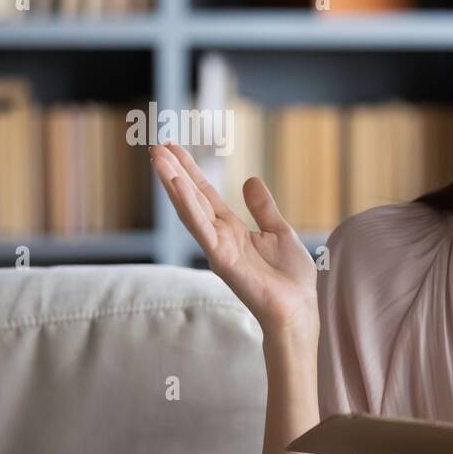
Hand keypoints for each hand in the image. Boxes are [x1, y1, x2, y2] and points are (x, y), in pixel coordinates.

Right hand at [150, 142, 317, 338]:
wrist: (298, 307)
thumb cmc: (290, 277)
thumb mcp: (278, 231)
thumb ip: (262, 208)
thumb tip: (250, 180)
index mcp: (232, 228)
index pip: (205, 193)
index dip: (189, 170)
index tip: (172, 147)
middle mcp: (219, 235)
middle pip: (192, 197)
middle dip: (174, 172)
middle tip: (154, 145)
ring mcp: (217, 247)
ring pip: (190, 209)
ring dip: (173, 182)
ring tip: (157, 157)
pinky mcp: (221, 259)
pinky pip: (202, 229)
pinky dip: (189, 206)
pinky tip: (178, 184)